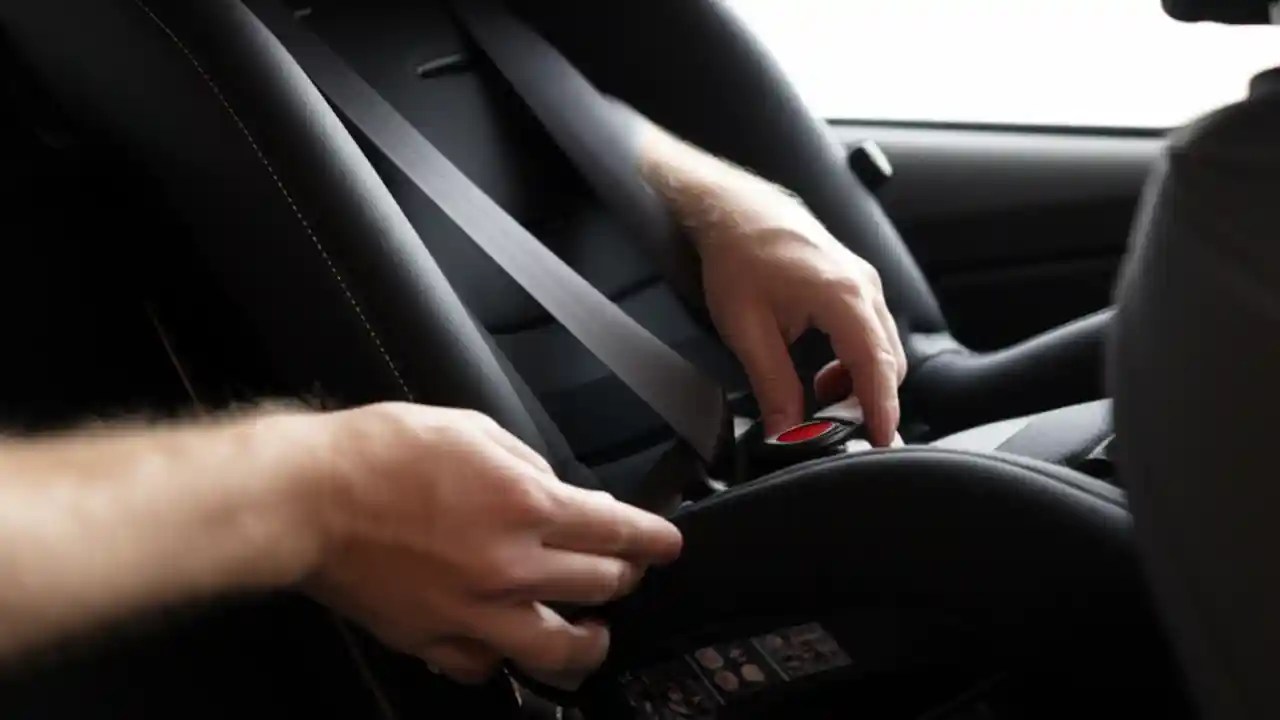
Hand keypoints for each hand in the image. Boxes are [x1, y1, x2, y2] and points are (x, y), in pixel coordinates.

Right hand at [292, 403, 681, 687]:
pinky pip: (488, 665)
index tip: (668, 544)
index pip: (617, 530)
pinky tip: (510, 644)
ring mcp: (475, 611)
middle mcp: (510, 565)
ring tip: (595, 634)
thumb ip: (529, 466)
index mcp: (524, 504)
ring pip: (559, 646)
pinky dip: (506, 656)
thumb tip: (563, 495)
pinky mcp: (435, 638)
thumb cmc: (381, 453)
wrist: (307, 497)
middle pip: (601, 585)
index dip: (653, 539)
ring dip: (590, 641)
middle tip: (627, 571)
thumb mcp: (472, 430)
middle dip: (626, 576)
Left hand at [691, 172, 907, 445]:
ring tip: (822, 402)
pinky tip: (823, 374)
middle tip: (841, 433)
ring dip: (860, 381)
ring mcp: (863, 280)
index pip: (876, 365)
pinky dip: (856, 360)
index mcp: (842, 296)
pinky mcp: (854, 281)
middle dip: (870, 401)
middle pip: (888, 361)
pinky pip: (871, 331)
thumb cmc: (737, 256)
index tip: (882, 441)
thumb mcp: (747, 330)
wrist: (732, 208)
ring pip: (883, 347)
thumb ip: (773, 386)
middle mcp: (863, 287)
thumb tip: (787, 432)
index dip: (881, 408)